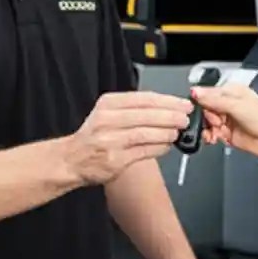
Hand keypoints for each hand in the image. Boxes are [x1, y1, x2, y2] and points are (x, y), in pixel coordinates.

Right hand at [63, 91, 191, 184]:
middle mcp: (107, 120)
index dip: (167, 101)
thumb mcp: (107, 112)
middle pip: (146, 115)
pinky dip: (159, 148)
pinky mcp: (115, 160)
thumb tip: (167, 107)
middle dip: (171, 116)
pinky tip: (166, 145)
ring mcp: (110, 140)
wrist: (72, 160)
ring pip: (146, 133)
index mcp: (108, 104)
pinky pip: (143, 151)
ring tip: (178, 132)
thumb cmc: (94, 136)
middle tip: (185, 117)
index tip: (182, 103)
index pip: (143, 98)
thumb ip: (133, 108)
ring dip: (167, 132)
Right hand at [190, 84, 257, 159]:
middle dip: (206, 118)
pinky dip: (210, 137)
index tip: (202, 110)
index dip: (201, 103)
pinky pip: (211, 134)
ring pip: (206, 123)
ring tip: (215, 132)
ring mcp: (226, 119)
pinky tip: (214, 138)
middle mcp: (227, 104)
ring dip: (207, 129)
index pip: (206, 94)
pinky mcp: (226, 133)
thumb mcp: (236, 105)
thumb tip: (195, 92)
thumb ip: (214, 99)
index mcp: (230, 92)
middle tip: (215, 121)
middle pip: (204, 110)